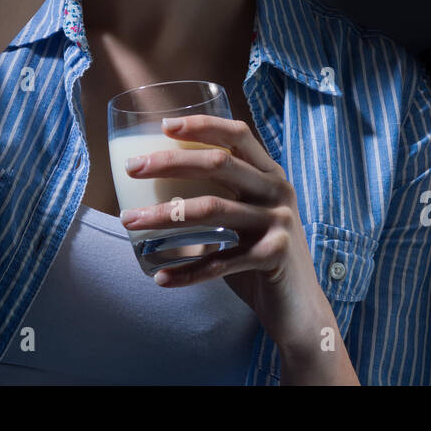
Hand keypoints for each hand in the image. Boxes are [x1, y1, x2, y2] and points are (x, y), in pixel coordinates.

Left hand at [119, 115, 330, 350]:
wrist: (301, 305)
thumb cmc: (262, 254)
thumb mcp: (248, 216)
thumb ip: (221, 195)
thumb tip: (160, 184)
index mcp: (270, 173)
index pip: (238, 135)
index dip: (203, 125)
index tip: (165, 125)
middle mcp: (277, 191)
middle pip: (219, 164)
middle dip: (170, 162)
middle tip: (131, 168)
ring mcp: (278, 222)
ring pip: (211, 209)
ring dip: (163, 215)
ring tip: (129, 221)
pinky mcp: (273, 256)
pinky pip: (219, 262)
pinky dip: (186, 271)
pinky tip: (161, 277)